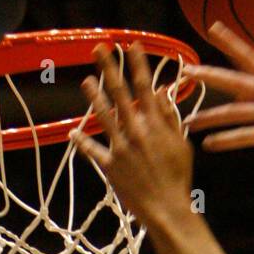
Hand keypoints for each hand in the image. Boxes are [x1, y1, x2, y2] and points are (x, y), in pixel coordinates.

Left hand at [74, 44, 193, 225]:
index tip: (131, 44)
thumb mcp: (181, 143)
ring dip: (94, 96)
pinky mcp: (110, 167)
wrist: (166, 208)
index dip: (137, 62)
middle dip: (109, 67)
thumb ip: (169, 117)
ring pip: (103, 116)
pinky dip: (82, 142)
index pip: (145, 85)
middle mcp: (135, 130)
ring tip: (86, 80)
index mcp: (154, 123)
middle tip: (99, 48)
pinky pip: (93, 152)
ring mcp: (120, 148)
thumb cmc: (178, 176)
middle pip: (120, 93)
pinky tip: (73, 133)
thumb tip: (161, 91)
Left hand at [185, 22, 253, 181]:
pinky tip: (208, 144)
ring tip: (188, 124)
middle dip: (210, 75)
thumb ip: (253, 98)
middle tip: (187, 71)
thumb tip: (234, 90)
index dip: (231, 41)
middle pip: (237, 80)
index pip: (248, 57)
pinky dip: (226, 140)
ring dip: (209, 118)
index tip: (213, 26)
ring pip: (237, 112)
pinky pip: (247, 135)